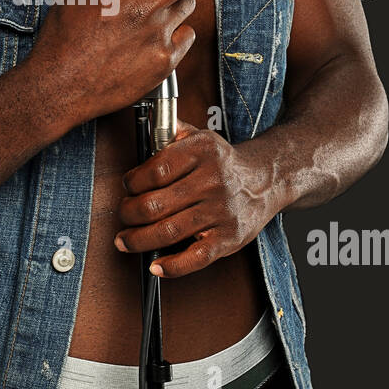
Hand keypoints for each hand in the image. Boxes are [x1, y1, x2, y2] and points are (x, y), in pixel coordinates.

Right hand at [27, 0, 212, 124]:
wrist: (59, 88)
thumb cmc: (59, 45)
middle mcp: (140, 5)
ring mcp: (155, 33)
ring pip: (188, 5)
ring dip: (178, 2)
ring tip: (158, 12)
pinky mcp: (163, 60)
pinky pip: (184, 38)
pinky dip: (173, 36)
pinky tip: (154, 42)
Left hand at [114, 119, 278, 277]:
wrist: (264, 181)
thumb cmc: (223, 163)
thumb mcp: (200, 137)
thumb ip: (171, 131)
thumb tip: (145, 122)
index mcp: (203, 152)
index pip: (155, 171)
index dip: (132, 183)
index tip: (127, 188)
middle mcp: (213, 181)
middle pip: (155, 204)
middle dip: (129, 213)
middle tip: (123, 214)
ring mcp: (221, 211)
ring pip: (168, 231)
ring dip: (138, 240)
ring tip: (126, 240)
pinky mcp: (229, 238)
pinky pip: (195, 258)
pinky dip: (172, 266)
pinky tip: (156, 265)